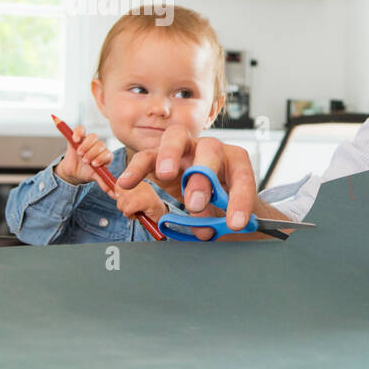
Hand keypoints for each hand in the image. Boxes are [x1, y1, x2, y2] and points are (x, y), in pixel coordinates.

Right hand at [55, 125, 113, 187]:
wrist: (74, 170)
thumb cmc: (87, 172)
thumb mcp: (95, 177)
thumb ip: (104, 182)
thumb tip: (113, 193)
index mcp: (105, 156)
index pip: (108, 153)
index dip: (102, 158)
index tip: (94, 164)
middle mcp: (99, 147)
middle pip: (101, 144)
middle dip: (93, 153)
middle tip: (86, 160)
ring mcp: (88, 141)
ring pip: (93, 137)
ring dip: (86, 145)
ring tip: (80, 153)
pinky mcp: (78, 137)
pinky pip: (80, 129)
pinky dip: (78, 132)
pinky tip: (76, 139)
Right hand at [117, 124, 256, 231]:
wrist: (205, 193)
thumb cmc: (219, 204)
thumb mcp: (223, 214)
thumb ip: (216, 220)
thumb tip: (205, 230)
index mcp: (235, 162)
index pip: (242, 176)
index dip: (240, 201)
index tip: (236, 224)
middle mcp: (211, 149)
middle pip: (211, 150)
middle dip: (203, 177)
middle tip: (196, 204)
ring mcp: (185, 148)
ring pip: (176, 138)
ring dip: (170, 155)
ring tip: (164, 174)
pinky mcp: (160, 155)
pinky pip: (146, 156)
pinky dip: (136, 168)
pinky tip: (126, 183)